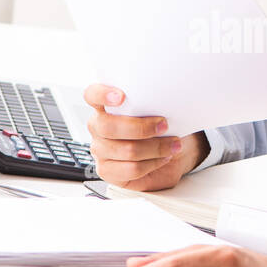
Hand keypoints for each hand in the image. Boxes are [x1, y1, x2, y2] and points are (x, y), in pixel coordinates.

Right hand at [83, 84, 207, 190]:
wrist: (173, 153)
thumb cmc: (165, 129)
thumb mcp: (163, 111)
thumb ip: (154, 103)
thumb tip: (163, 100)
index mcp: (106, 106)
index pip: (92, 95)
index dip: (102, 94)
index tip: (122, 97)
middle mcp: (99, 127)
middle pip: (108, 126)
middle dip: (141, 127)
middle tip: (164, 125)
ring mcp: (100, 150)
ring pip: (127, 150)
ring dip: (156, 148)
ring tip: (172, 145)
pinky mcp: (108, 171)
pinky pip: (131, 169)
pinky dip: (153, 163)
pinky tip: (163, 158)